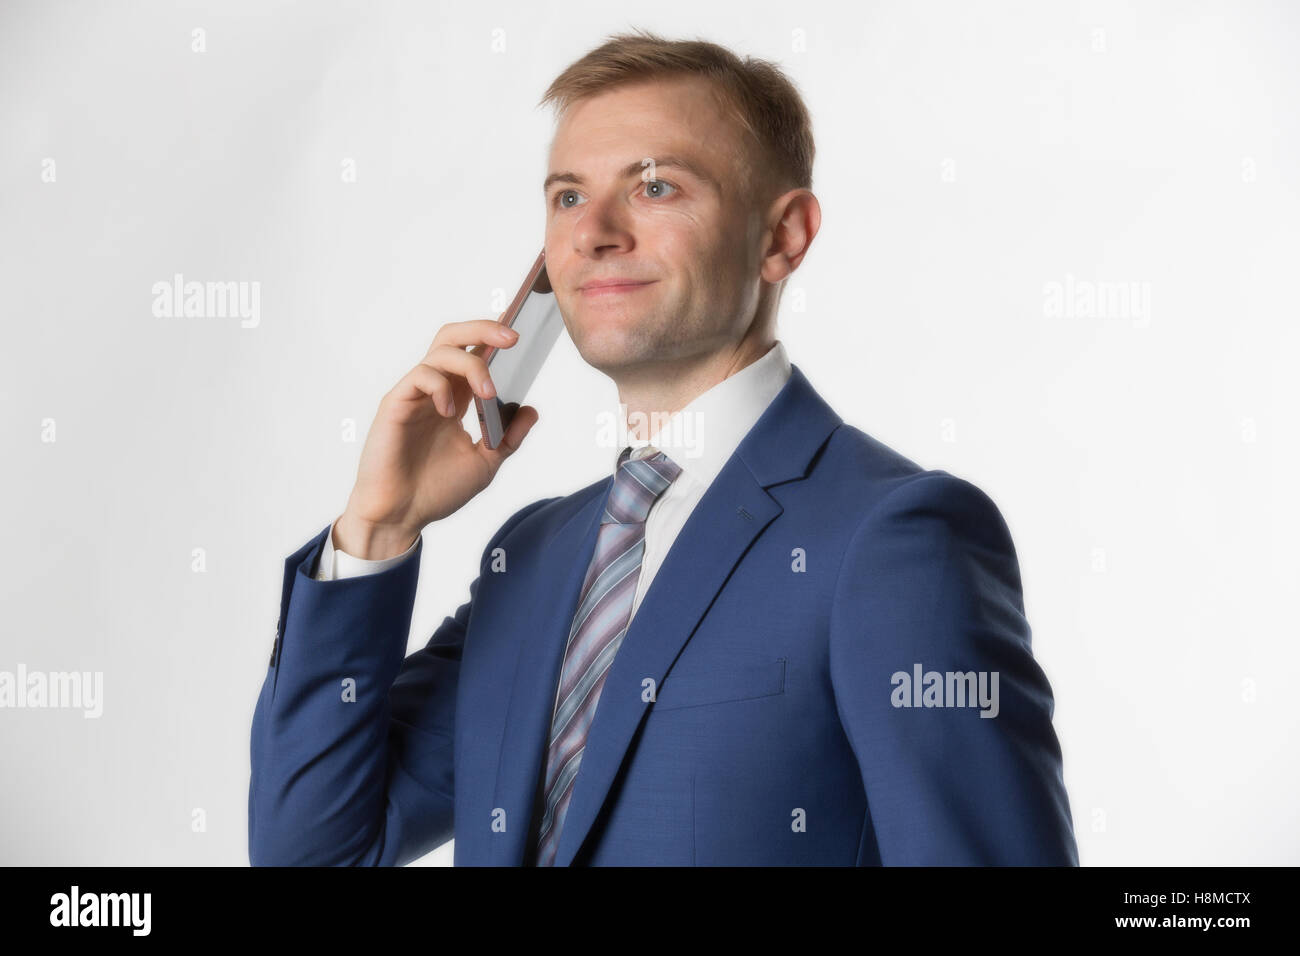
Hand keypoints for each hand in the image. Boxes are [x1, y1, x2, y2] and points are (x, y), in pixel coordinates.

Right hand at [334, 318, 539, 558]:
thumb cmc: (435, 491)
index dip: (494, 339)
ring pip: (441, 351)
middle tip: (511, 338)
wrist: (401, 516)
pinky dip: (441, 387)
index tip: (521, 334)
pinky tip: (451, 413)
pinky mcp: (396, 404)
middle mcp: (436, 391)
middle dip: (483, 329)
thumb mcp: (485, 463)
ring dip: (472, 365)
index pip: (474, 354)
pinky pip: (420, 376)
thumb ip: (508, 437)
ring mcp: (415, 395)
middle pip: (454, 339)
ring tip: (488, 392)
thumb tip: (531, 410)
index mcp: (457, 400)